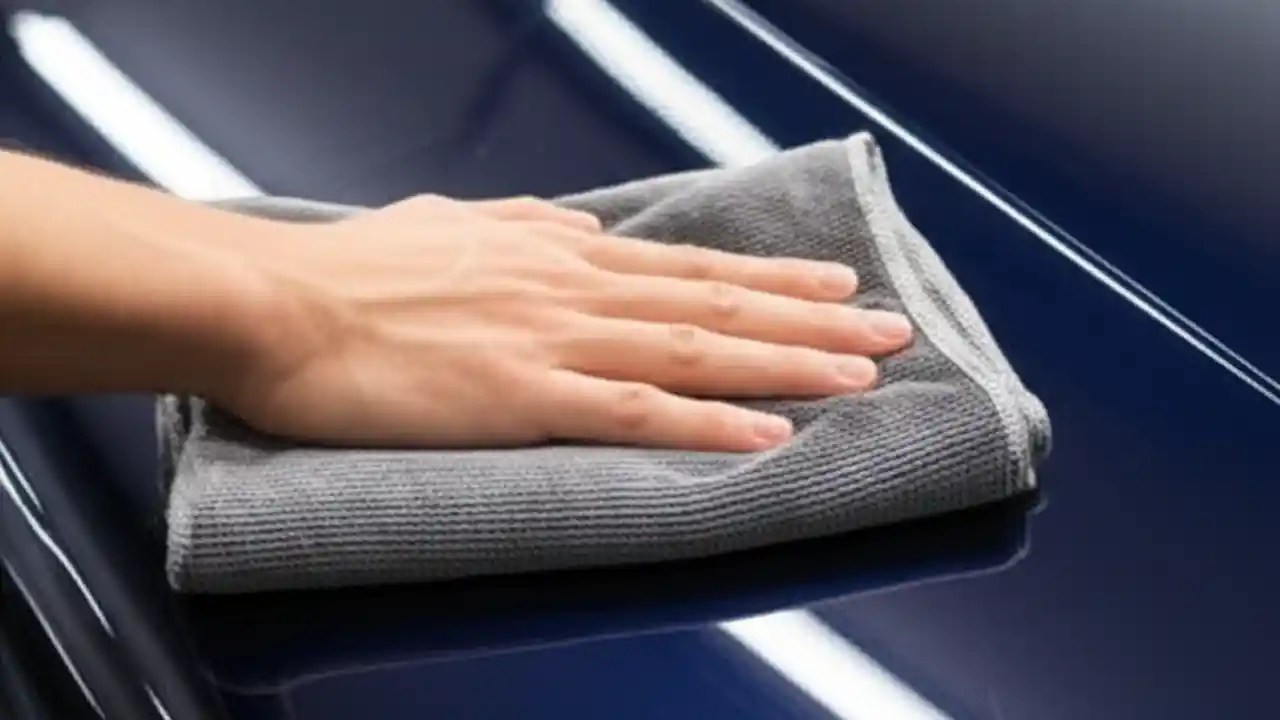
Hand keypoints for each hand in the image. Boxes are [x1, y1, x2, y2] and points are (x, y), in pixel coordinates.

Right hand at [217, 195, 913, 450]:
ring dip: (785, 365)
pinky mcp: (522, 398)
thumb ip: (524, 225)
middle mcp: (572, 288)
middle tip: (890, 332)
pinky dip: (708, 423)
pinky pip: (634, 414)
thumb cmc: (352, 270)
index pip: (688, 267)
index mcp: (555, 251)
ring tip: (860, 377)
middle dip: (812, 321)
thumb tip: (579, 228)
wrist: (277, 305)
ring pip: (694, 352)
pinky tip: (766, 434)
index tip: (834, 287)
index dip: (770, 280)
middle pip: (715, 305)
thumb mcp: (450, 221)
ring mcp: (553, 342)